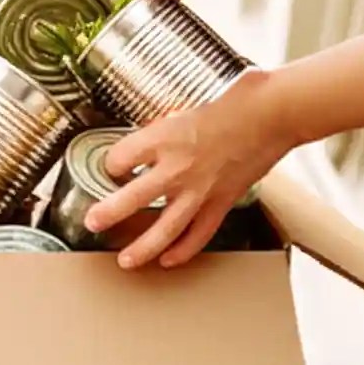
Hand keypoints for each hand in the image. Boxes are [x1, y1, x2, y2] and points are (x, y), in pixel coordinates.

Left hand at [82, 69, 296, 268]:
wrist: (270, 115)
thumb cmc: (231, 104)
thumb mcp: (182, 111)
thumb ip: (160, 131)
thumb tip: (145, 139)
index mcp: (164, 138)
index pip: (120, 158)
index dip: (111, 164)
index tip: (112, 169)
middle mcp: (178, 167)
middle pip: (134, 197)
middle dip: (109, 213)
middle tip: (93, 223)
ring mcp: (200, 189)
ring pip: (165, 227)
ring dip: (143, 247)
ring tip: (125, 260)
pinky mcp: (221, 201)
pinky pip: (199, 233)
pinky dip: (183, 250)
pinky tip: (168, 260)